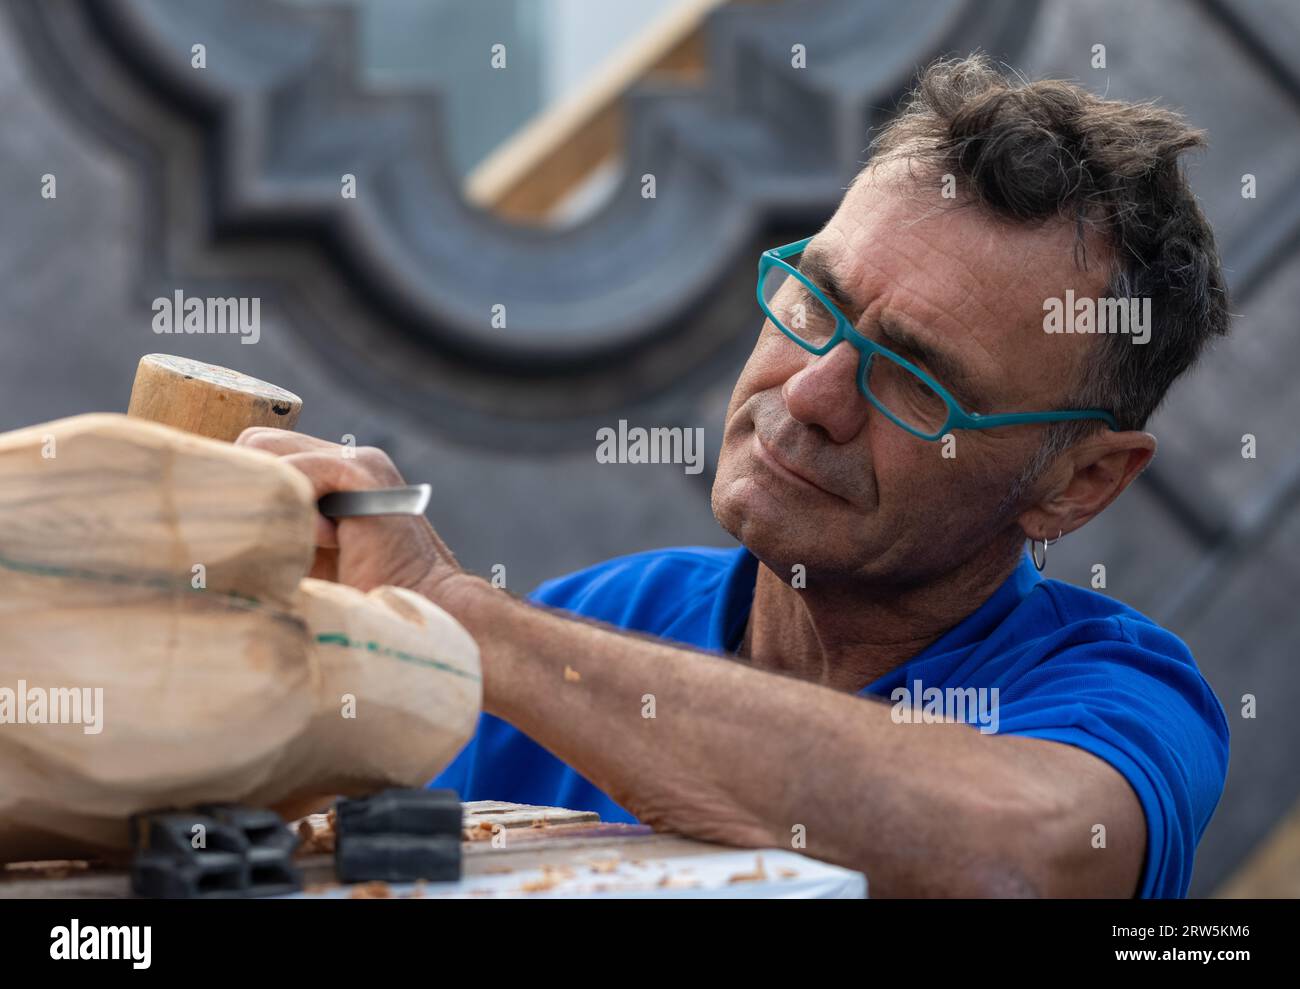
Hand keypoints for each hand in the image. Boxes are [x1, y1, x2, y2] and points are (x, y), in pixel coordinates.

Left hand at [235, 428, 467, 604]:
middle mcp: (344, 458)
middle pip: (255, 441)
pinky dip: (299, 512)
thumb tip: (206, 529)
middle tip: (263, 538)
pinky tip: (329, 542)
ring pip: (265, 447)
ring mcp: (356, 462)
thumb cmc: (360, 602)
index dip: (242, 483)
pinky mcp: (365, 474)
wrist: (424, 613)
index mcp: (331, 475)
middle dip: (247, 486)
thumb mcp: (301, 559)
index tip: (232, 526)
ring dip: (269, 497)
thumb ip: (270, 532)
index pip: (261, 450)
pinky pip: (299, 471)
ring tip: (298, 542)